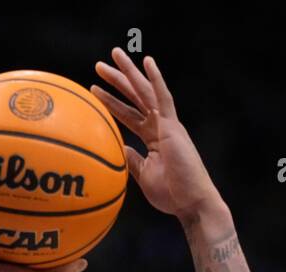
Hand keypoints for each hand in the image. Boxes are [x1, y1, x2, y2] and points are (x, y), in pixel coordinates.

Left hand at [91, 50, 231, 232]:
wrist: (191, 202)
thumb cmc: (171, 194)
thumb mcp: (144, 176)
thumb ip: (132, 160)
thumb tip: (118, 148)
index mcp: (153, 138)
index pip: (128, 114)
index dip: (112, 102)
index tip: (95, 90)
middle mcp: (161, 126)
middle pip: (135, 97)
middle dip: (118, 80)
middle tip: (99, 65)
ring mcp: (168, 124)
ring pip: (145, 92)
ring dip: (129, 73)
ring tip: (114, 55)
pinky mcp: (173, 126)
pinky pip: (163, 98)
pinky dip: (156, 79)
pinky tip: (147, 61)